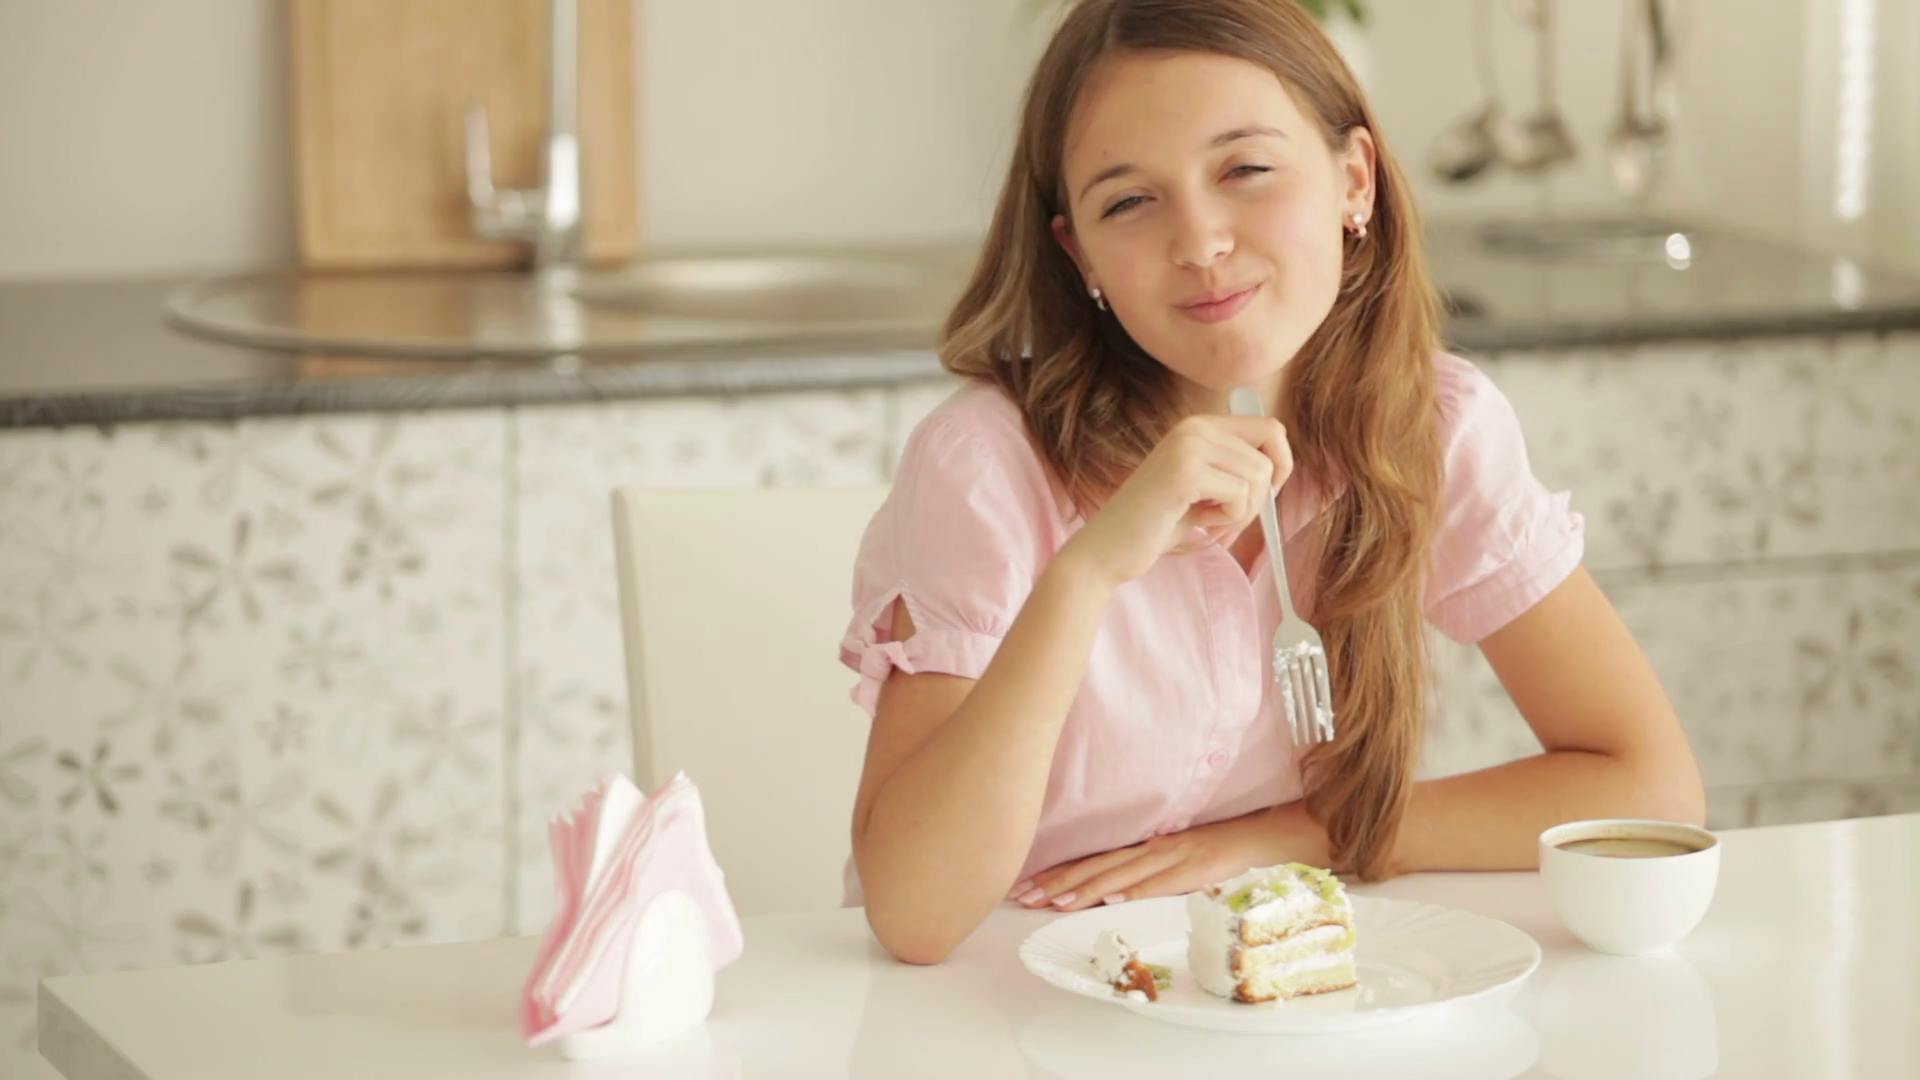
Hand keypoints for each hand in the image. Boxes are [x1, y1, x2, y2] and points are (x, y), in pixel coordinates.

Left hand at [1008, 805, 1323, 912]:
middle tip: (1023, 897)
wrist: (1258, 837)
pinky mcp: (1191, 869)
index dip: (1056, 873)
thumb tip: (1108, 892)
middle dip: (1057, 883)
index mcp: (1141, 846)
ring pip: (1118, 875)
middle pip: (1094, 867)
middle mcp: (1148, 848)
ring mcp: (1169, 857)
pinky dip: (1134, 891)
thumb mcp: (1171, 858)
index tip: (1024, 885)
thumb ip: (1142, 872)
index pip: (1090, 860)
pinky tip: (1112, 898)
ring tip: (1055, 902)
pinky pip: (1159, 883)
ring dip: (1085, 889)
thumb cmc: (1214, 850)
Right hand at [1058, 413, 1291, 588]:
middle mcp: (1194, 426)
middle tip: (1229, 520)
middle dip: (1259, 498)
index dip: (1280, 465)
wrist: (1108, 548)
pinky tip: (1202, 525)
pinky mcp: (1184, 472)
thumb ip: (1234, 468)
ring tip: (1213, 524)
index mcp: (1200, 425)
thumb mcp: (1203, 486)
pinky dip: (1230, 519)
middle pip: (1269, 456)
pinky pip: (1240, 494)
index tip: (1258, 495)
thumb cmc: (1157, 522)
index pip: (1272, 428)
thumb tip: (1280, 467)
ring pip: (1258, 476)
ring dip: (1244, 512)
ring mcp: (1188, 446)